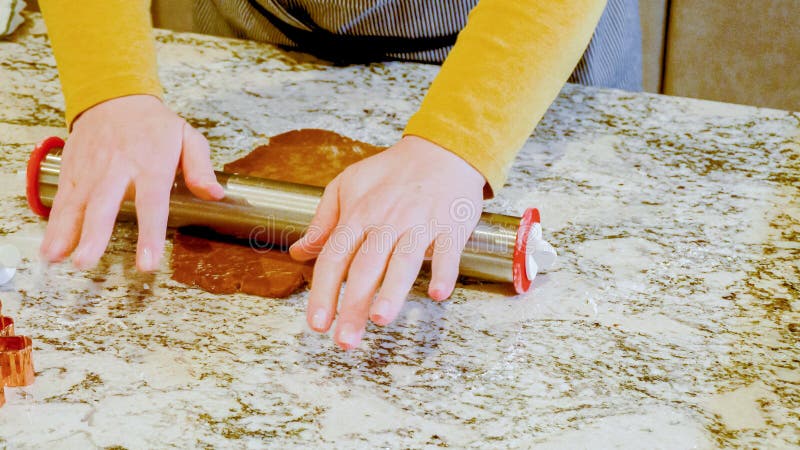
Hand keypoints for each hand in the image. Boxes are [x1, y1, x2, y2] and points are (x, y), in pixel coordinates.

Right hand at [40, 95, 223, 270]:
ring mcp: (91, 171)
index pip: (152, 204)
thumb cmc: (155, 125)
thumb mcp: (187, 137)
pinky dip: (54, 224)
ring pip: (77, 204)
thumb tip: (216, 194)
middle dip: (95, 234)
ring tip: (56, 258)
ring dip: (66, 232)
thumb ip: (200, 168)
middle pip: (104, 204)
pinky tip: (50, 249)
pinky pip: (62, 201)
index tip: (147, 263)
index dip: (150, 234)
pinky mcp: (72, 172)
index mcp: (151, 165)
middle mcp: (117, 169)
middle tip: (87, 261)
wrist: (113, 97)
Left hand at [289, 136, 484, 349]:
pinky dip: (445, 272)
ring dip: (392, 291)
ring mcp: (421, 223)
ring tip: (380, 320)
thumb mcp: (348, 185)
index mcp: (360, 213)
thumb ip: (323, 221)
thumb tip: (299, 252)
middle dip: (353, 305)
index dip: (324, 291)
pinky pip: (449, 252)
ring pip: (404, 261)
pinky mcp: (452, 226)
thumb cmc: (392, 172)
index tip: (317, 323)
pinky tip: (438, 294)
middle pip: (366, 267)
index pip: (335, 256)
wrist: (442, 150)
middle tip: (345, 341)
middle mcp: (388, 220)